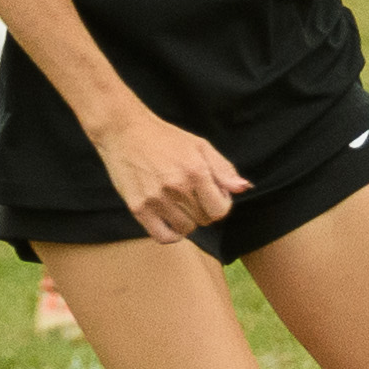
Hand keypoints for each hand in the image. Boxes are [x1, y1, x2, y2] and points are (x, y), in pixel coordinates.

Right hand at [95, 107, 251, 245]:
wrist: (124, 132)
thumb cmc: (165, 138)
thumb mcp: (200, 146)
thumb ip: (223, 169)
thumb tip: (243, 188)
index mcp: (195, 171)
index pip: (220, 210)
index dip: (220, 203)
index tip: (211, 193)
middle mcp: (177, 188)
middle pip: (203, 220)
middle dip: (203, 209)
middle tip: (192, 194)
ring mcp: (156, 200)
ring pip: (185, 229)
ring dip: (187, 220)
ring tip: (178, 203)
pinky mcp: (138, 208)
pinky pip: (163, 237)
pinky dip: (171, 233)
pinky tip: (169, 219)